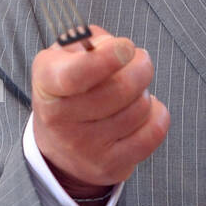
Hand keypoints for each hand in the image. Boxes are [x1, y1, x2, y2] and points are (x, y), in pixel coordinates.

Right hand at [32, 24, 169, 189]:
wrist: (61, 147)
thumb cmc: (72, 88)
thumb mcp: (67, 56)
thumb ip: (91, 40)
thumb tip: (116, 47)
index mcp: (47, 83)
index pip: (76, 75)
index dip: (108, 58)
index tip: (125, 46)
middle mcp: (60, 119)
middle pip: (121, 88)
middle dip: (141, 67)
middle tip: (139, 61)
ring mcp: (85, 147)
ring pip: (140, 108)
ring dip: (145, 93)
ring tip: (132, 93)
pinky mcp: (109, 165)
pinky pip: (153, 132)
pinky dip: (158, 115)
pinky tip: (144, 112)